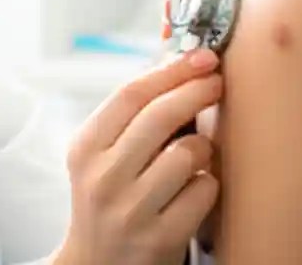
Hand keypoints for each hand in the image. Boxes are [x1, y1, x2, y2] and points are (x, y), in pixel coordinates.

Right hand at [52, 49, 221, 264]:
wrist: (96, 263)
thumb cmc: (107, 197)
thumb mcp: (101, 153)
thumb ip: (131, 112)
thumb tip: (175, 57)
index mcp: (85, 149)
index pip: (130, 94)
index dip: (171, 70)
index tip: (201, 57)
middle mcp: (103, 178)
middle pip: (160, 115)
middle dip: (197, 90)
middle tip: (216, 82)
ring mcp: (131, 211)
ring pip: (189, 153)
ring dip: (203, 147)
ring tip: (195, 154)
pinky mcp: (161, 239)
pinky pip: (205, 189)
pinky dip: (208, 182)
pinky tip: (195, 186)